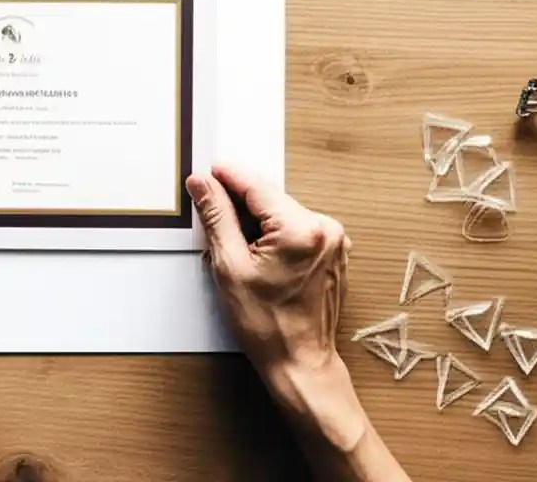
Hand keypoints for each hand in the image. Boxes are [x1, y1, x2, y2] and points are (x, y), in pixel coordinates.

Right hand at [186, 166, 408, 480]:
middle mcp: (324, 228)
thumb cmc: (267, 326)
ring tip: (236, 251)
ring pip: (281, 212)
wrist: (300, 362)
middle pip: (269, 198)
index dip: (227, 176)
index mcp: (300, 229)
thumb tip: (203, 185)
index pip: (256, 185)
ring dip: (255, 222)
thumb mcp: (229, 267)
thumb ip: (216, 217)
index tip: (206, 173)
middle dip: (239, 205)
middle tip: (212, 221)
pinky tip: (257, 258)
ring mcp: (334, 239)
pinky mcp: (333, 250)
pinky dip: (273, 234)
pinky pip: (295, 227)